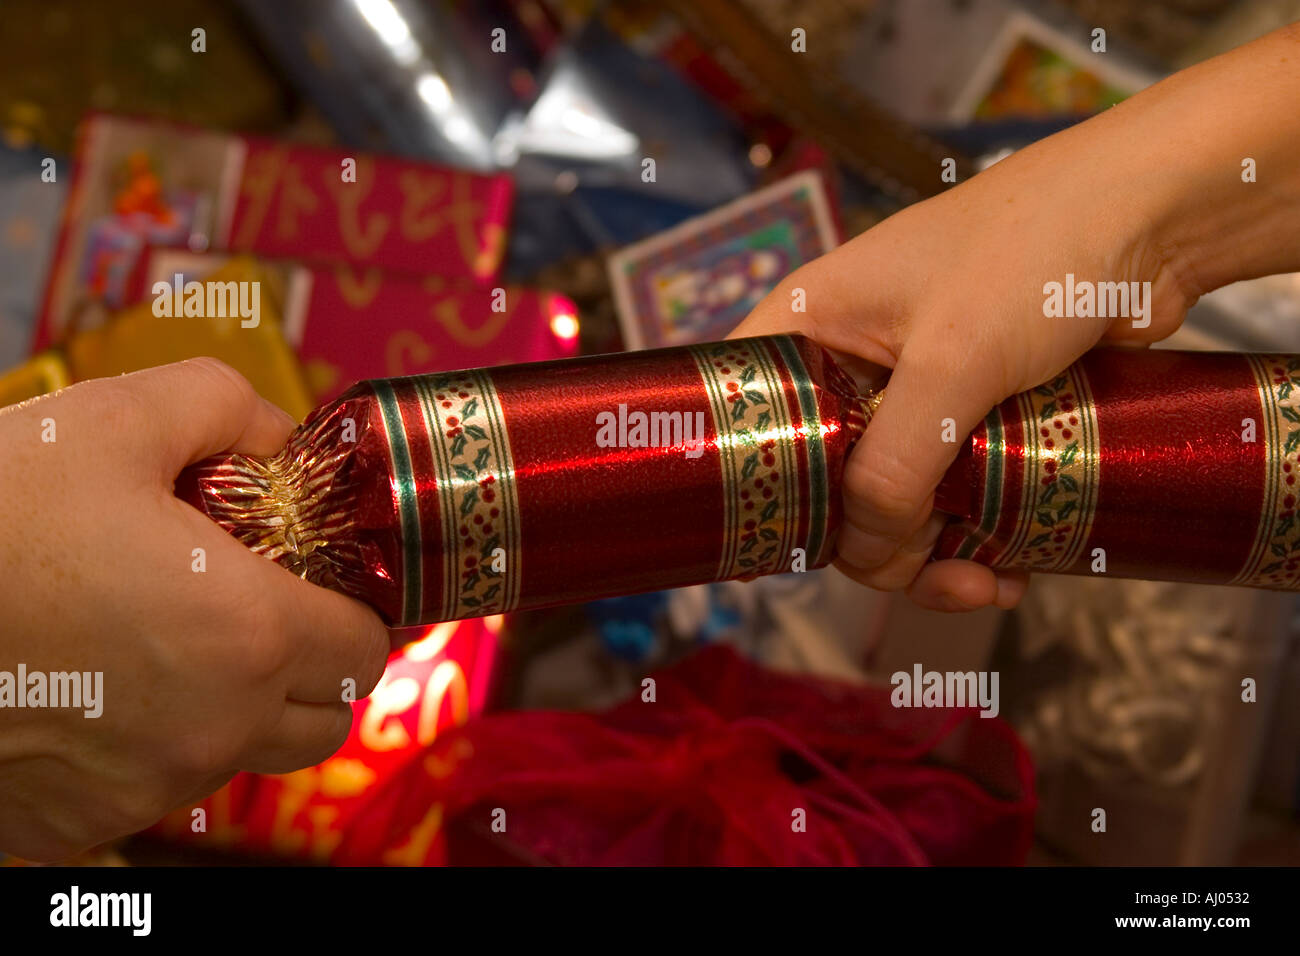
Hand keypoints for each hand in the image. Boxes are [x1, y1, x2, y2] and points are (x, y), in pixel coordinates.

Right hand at [0, 358, 388, 860]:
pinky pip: (152, 795)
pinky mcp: (73, 827)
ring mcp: (142, 790)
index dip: (353, 610)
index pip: (365, 649)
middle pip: (323, 720)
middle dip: (313, 668)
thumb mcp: (110, 420)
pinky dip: (150, 749)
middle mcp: (212, 729)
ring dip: (238, 710)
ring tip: (171, 644)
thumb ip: (224, 407)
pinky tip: (97, 692)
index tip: (319, 584)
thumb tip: (278, 435)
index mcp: (247, 634)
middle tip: (261, 612)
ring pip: (242, 760)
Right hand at [733, 24, 1299, 610]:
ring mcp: (915, 393)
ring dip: (932, 556)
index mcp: (810, 326)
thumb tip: (866, 556)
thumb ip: (892, 466)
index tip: (790, 552)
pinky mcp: (974, 416)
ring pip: (893, 502)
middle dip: (871, 541)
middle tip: (922, 569)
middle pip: (824, 480)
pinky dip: (976, 539)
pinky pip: (953, 496)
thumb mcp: (951, 361)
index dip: (753, 486)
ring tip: (987, 584)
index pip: (744, 417)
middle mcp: (850, 364)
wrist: (1155, 217)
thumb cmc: (1033, 253)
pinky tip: (1014, 566)